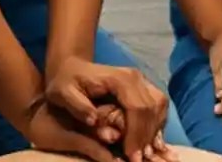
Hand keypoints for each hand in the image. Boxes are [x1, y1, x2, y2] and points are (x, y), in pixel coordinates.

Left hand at [45, 57, 170, 161]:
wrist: (72, 67)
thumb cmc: (65, 81)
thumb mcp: (62, 93)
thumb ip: (78, 106)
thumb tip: (95, 120)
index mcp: (119, 79)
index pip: (137, 107)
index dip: (136, 133)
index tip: (130, 155)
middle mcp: (135, 77)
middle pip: (152, 108)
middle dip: (147, 136)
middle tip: (139, 159)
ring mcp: (141, 80)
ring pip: (159, 105)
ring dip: (155, 130)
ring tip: (145, 152)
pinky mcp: (143, 87)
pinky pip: (158, 105)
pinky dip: (157, 123)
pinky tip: (151, 141)